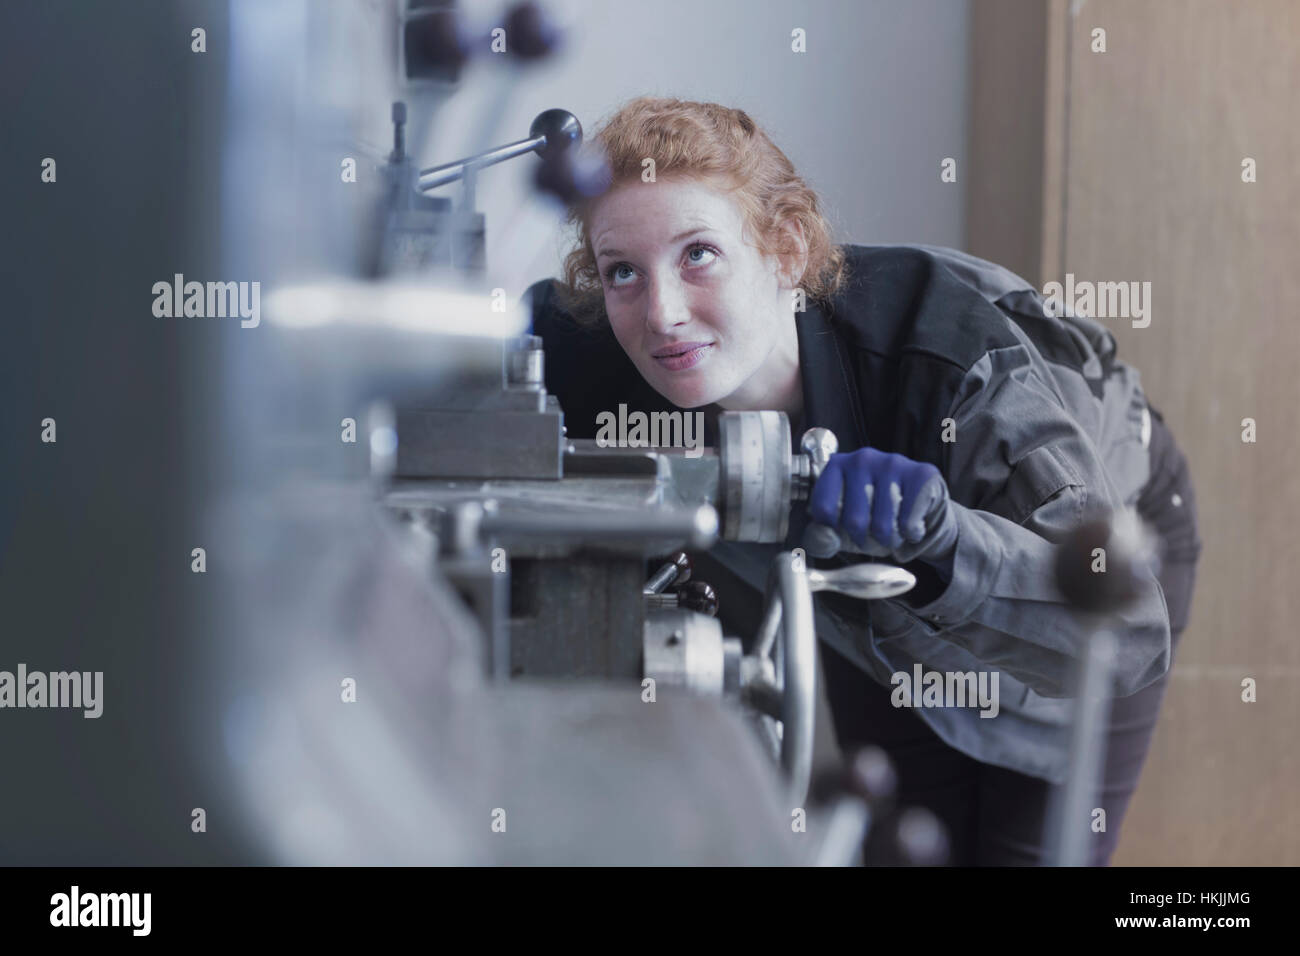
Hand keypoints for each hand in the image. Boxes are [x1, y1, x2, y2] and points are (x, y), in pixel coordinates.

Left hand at [806, 447, 956, 562]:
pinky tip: (911, 524)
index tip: (845, 529)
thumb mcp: (841, 531)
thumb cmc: (874, 518)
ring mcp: (892, 463)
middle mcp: (862, 458)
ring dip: (889, 540)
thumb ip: (821, 538)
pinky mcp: (921, 474)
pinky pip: (908, 522)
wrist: (921, 510)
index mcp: (836, 465)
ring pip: (882, 524)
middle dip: (864, 539)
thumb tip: (823, 538)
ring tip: (893, 530)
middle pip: (853, 520)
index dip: (834, 530)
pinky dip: (910, 534)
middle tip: (873, 534)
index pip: (823, 509)